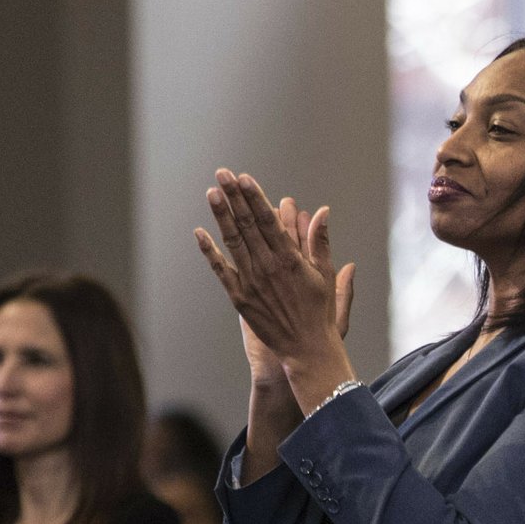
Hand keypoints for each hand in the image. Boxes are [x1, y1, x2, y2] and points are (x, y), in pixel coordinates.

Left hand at [193, 171, 357, 406]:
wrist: (305, 349)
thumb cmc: (319, 313)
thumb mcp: (325, 275)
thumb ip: (320, 242)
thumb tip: (322, 212)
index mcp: (290, 260)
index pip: (269, 221)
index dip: (255, 197)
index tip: (245, 178)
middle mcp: (268, 267)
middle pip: (248, 225)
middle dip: (234, 197)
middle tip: (223, 174)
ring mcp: (251, 282)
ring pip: (232, 242)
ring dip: (221, 216)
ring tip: (212, 192)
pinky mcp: (239, 297)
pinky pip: (220, 270)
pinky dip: (209, 251)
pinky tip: (199, 233)